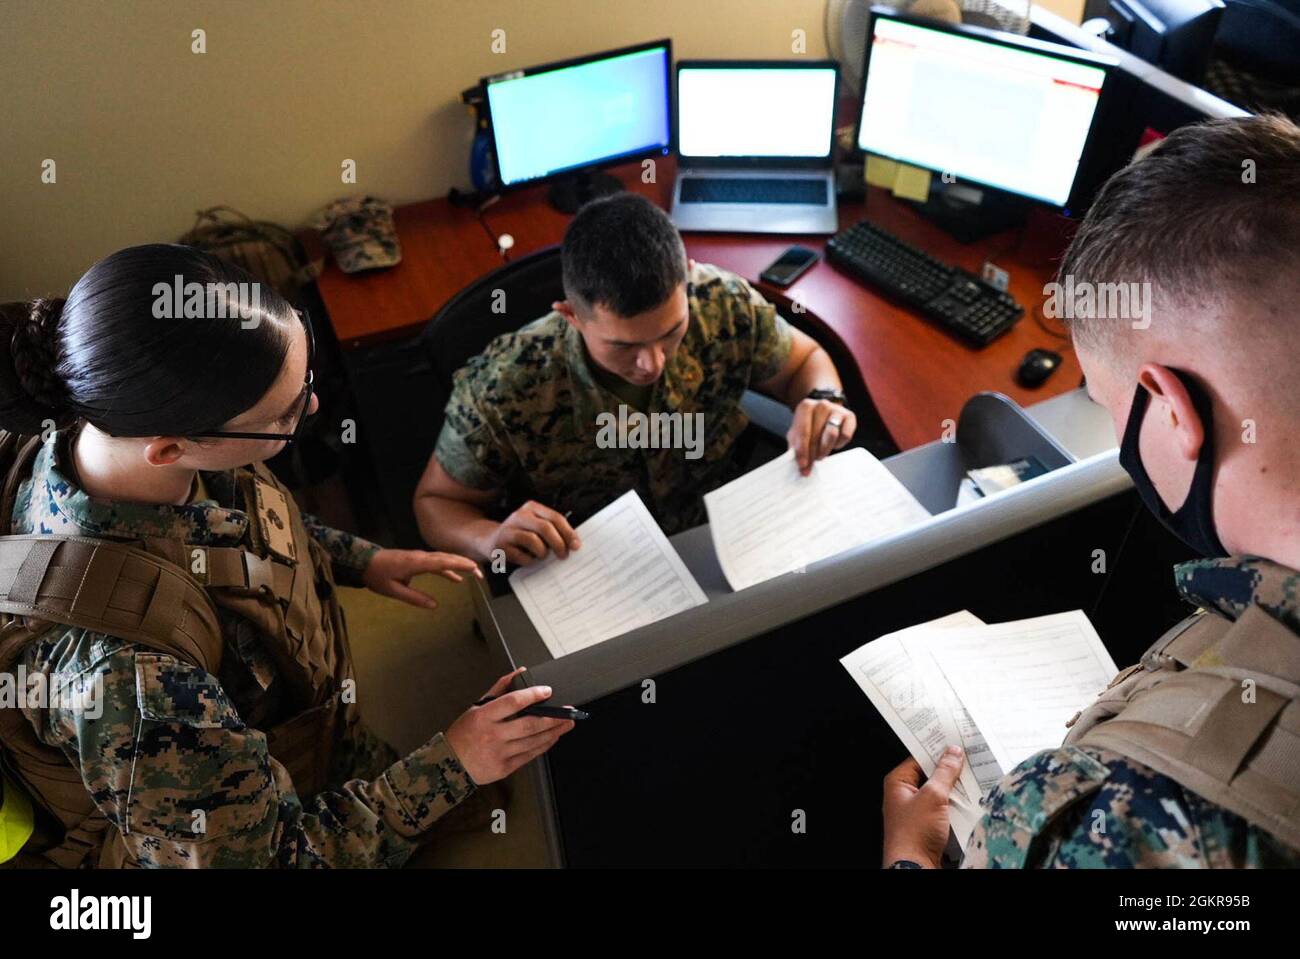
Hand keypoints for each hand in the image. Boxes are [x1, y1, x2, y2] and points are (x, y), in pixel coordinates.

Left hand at [362, 548, 481, 609]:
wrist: (364, 561)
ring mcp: (420, 557)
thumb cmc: (377, 576)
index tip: (473, 568)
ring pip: (444, 559)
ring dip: (459, 565)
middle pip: (447, 558)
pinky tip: (456, 580)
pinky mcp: (418, 560)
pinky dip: (448, 569)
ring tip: (474, 574)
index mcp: (415, 563)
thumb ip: (415, 598)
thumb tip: (434, 606)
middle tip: (480, 573)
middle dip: (464, 564)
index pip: (441, 562)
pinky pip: (437, 563)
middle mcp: (421, 557)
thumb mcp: (394, 590)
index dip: (458, 565)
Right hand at [445, 668, 575, 784]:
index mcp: (483, 717)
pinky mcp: (504, 768)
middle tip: (568, 711)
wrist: (450, 764)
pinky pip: (529, 755)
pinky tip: (552, 738)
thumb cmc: (464, 733)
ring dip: (554, 732)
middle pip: (529, 724)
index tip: (547, 691)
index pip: (512, 702)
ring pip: (533, 741)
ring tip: (567, 724)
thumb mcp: (477, 707)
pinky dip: (543, 745)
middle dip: (553, 717)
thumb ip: (500, 689)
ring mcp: (499, 753)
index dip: (532, 695)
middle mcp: (492, 735)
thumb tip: (520, 673)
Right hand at [481, 500, 580, 566]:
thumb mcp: (535, 526)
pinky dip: (530, 561)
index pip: (555, 518)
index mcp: (531, 508)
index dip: (568, 532)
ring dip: (542, 553)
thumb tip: (573, 544)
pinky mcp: (501, 546)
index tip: (577, 546)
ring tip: (542, 556)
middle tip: (564, 556)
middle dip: (559, 544)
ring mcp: (508, 530)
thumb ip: (553, 531)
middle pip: (545, 528)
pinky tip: (528, 559)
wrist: (490, 540)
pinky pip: (522, 556)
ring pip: (534, 541)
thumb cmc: (521, 535)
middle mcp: (519, 516)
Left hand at [787, 398, 855, 475]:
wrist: (822, 413)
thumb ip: (795, 447)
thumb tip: (799, 465)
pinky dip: (839, 444)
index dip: (802, 450)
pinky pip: (846, 435)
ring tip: (820, 455)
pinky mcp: (850, 416)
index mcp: (805, 406)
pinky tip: (833, 445)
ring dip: (825, 449)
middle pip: (817, 435)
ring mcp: (837, 409)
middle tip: (809, 467)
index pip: (803, 431)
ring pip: (832, 434)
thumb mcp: (796, 434)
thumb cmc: (808, 425)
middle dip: (812, 454)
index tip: (802, 464)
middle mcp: (821, 405)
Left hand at [881, 747, 964, 867]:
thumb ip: (944, 773)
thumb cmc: (913, 833)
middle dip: (949, 770)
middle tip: (969, 760)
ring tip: (973, 780)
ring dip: (954, 789)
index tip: (955, 742)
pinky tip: (969, 801)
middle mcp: (904, 795)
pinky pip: (943, 808)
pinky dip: (955, 805)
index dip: (936, 750)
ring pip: (939, 792)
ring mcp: (917, 810)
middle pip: (930, 775)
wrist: (914, 866)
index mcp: (898, 782)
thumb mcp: (932, 796)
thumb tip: (953, 753)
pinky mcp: (928, 824)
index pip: (918, 758)